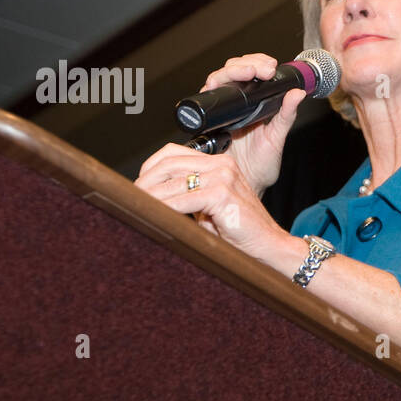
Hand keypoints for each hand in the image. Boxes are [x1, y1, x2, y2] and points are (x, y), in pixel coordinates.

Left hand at [134, 144, 298, 267]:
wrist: (270, 247)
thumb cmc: (241, 232)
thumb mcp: (209, 208)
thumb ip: (187, 196)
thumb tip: (150, 198)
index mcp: (220, 163)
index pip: (173, 154)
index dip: (149, 168)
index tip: (137, 186)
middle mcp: (222, 164)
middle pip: (169, 164)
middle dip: (145, 182)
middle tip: (130, 198)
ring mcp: (223, 177)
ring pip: (173, 183)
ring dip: (150, 197)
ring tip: (136, 208)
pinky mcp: (223, 194)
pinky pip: (183, 200)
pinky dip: (165, 209)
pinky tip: (155, 217)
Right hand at [200, 53, 307, 195]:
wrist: (244, 186)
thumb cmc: (260, 166)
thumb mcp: (277, 138)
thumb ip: (286, 115)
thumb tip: (299, 92)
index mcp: (254, 105)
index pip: (252, 73)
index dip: (259, 63)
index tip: (271, 66)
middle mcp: (235, 105)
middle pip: (234, 70)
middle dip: (248, 63)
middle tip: (263, 69)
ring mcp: (220, 111)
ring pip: (219, 78)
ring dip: (233, 70)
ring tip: (249, 72)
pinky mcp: (207, 121)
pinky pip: (206, 99)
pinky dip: (212, 86)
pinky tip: (224, 85)